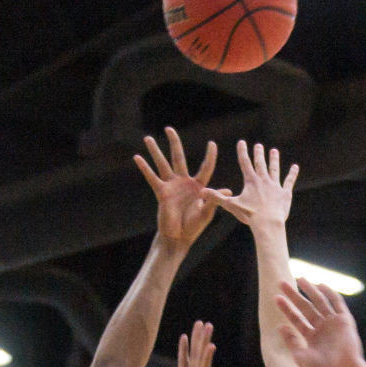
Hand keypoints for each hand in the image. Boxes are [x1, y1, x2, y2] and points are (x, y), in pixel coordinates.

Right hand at [134, 127, 217, 248]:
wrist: (179, 238)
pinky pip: (152, 178)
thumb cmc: (194, 227)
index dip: (209, 156)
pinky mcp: (161, 193)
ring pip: (162, 164)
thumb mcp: (207, 213)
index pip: (205, 167)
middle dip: (174, 143)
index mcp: (198, 186)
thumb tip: (228, 190)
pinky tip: (137, 157)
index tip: (212, 144)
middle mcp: (184, 182)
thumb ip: (214, 200)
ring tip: (147, 138)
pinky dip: (145, 168)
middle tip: (169, 129)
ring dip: (155, 151)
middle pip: (178, 157)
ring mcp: (171, 186)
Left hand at [150, 321, 215, 366]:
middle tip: (202, 323)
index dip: (184, 349)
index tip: (185, 335)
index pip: (185, 363)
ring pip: (202, 359)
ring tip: (208, 326)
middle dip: (198, 339)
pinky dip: (207, 358)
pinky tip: (211, 345)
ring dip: (205, 341)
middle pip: (196, 356)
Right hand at [203, 140, 298, 227]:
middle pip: (260, 163)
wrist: (268, 223)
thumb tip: (201, 192)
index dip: (243, 152)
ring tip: (274, 151)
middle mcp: (263, 180)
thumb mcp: (231, 206)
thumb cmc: (250, 215)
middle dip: (259, 153)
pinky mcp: (285, 193)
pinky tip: (295, 167)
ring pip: (274, 169)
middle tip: (259, 145)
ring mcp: (275, 186)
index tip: (242, 142)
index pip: (245, 163)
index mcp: (251, 181)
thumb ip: (216, 198)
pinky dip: (292, 174)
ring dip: (274, 160)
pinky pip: (289, 181)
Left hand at [275, 278, 365, 366]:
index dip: (286, 308)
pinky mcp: (345, 320)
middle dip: (294, 295)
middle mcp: (322, 328)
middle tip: (282, 283)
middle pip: (306, 307)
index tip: (276, 298)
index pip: (296, 319)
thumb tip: (280, 327)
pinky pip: (337, 303)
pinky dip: (330, 294)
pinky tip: (320, 285)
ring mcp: (333, 323)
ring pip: (320, 302)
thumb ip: (291, 341)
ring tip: (300, 278)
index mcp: (312, 338)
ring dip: (310, 290)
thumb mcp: (300, 356)